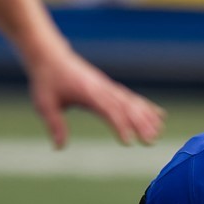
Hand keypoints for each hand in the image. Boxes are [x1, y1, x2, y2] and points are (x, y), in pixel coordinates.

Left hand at [27, 49, 165, 148]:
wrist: (51, 56)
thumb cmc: (47, 80)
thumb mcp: (45, 104)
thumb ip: (55, 125)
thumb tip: (59, 147)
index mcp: (88, 92)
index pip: (109, 110)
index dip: (120, 125)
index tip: (128, 141)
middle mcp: (102, 89)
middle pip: (126, 107)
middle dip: (140, 124)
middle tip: (151, 141)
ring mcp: (108, 87)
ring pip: (132, 102)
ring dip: (147, 117)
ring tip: (158, 132)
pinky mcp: (110, 88)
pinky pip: (131, 98)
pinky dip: (146, 106)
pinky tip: (158, 116)